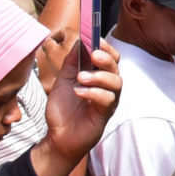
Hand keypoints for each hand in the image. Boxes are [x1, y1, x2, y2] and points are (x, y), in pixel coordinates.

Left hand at [32, 39, 120, 175]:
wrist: (58, 136)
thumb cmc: (63, 109)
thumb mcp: (64, 80)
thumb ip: (72, 62)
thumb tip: (80, 41)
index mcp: (99, 76)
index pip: (111, 57)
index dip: (106, 47)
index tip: (96, 38)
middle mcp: (108, 86)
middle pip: (116, 67)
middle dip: (106, 58)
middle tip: (93, 55)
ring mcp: (109, 100)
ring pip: (115, 82)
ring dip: (99, 76)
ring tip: (81, 78)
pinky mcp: (106, 113)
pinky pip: (108, 99)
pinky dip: (94, 93)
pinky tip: (79, 92)